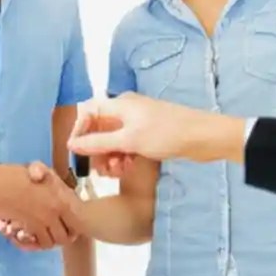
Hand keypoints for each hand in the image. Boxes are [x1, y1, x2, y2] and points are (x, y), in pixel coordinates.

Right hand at [0, 162, 81, 248]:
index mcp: (61, 196)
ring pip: (53, 241)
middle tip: (59, 230)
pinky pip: (39, 243)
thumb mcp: (38, 170)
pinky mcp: (29, 229)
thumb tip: (61, 187)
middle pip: (67, 234)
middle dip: (64, 235)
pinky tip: (33, 235)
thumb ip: (53, 179)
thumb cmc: (13, 175)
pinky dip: (37, 242)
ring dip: (50, 240)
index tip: (70, 222)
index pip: (79, 218)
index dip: (77, 223)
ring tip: (46, 233)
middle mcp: (55, 211)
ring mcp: (42, 221)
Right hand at [68, 93, 245, 174]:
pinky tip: (127, 167)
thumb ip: (98, 143)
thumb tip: (72, 144)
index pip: (88, 112)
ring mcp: (137, 122)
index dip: (79, 131)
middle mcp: (126, 110)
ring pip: (112, 140)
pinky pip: (126, 145)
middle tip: (100, 169)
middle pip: (99, 129)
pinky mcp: (147, 134)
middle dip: (96, 150)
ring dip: (110, 157)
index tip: (76, 151)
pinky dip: (123, 157)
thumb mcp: (128, 140)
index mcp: (119, 104)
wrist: (203, 137)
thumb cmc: (166, 133)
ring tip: (116, 172)